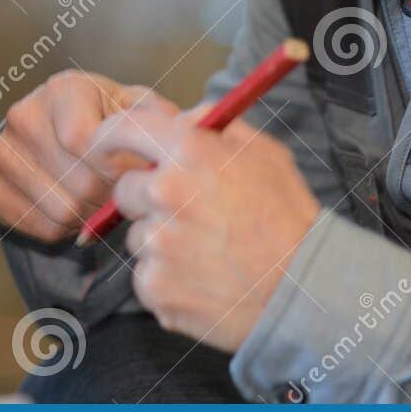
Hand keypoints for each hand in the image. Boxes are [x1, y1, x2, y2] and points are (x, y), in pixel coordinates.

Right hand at [0, 70, 166, 242]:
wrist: (67, 136)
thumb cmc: (111, 122)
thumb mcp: (141, 110)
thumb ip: (164, 119)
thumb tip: (188, 129)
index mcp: (64, 89)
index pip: (83, 140)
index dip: (117, 169)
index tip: (138, 177)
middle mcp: (24, 114)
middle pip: (75, 180)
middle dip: (109, 198)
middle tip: (123, 197)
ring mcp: (0, 150)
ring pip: (56, 208)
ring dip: (87, 216)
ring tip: (99, 202)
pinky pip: (30, 223)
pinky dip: (59, 229)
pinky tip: (73, 211)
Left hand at [89, 103, 321, 352]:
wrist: (306, 293)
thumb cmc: (289, 219)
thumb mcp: (264, 154)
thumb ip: (215, 128)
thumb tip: (178, 118)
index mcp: (191, 152)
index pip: (124, 128)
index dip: (110, 137)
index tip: (104, 146)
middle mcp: (166, 193)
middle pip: (124, 190)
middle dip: (147, 199)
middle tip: (189, 215)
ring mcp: (157, 244)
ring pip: (138, 236)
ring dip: (160, 242)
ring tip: (208, 253)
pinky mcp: (155, 287)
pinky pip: (145, 276)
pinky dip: (167, 280)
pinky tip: (203, 281)